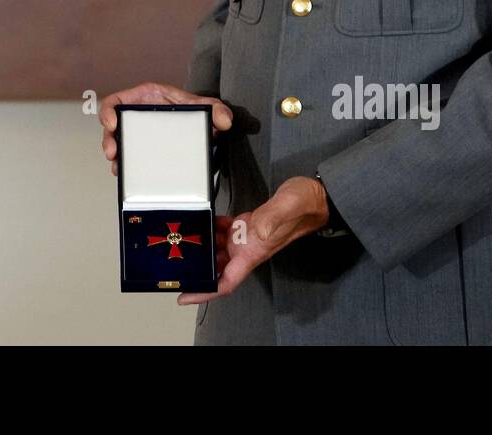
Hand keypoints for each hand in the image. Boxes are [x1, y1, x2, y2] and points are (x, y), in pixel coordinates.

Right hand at [98, 82, 231, 175]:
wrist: (200, 126)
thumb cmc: (195, 110)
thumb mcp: (205, 105)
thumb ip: (216, 109)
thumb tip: (225, 121)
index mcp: (143, 99)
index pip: (116, 101)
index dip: (108, 112)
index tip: (111, 123)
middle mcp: (136, 118)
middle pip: (112, 127)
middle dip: (108, 141)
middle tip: (113, 153)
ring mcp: (137, 136)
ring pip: (118, 145)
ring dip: (115, 158)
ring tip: (119, 169)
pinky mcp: (143, 152)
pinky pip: (129, 159)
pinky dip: (126, 169)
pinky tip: (128, 177)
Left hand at [178, 176, 327, 305]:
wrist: (315, 196)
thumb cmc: (306, 205)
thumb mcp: (287, 208)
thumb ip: (273, 218)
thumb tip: (258, 228)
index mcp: (254, 251)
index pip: (226, 282)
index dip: (205, 292)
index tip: (186, 295)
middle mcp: (249, 248)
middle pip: (217, 268)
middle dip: (198, 269)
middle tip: (176, 265)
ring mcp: (248, 236)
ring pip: (218, 249)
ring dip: (203, 246)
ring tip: (184, 241)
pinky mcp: (248, 223)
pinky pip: (225, 230)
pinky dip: (213, 227)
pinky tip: (206, 221)